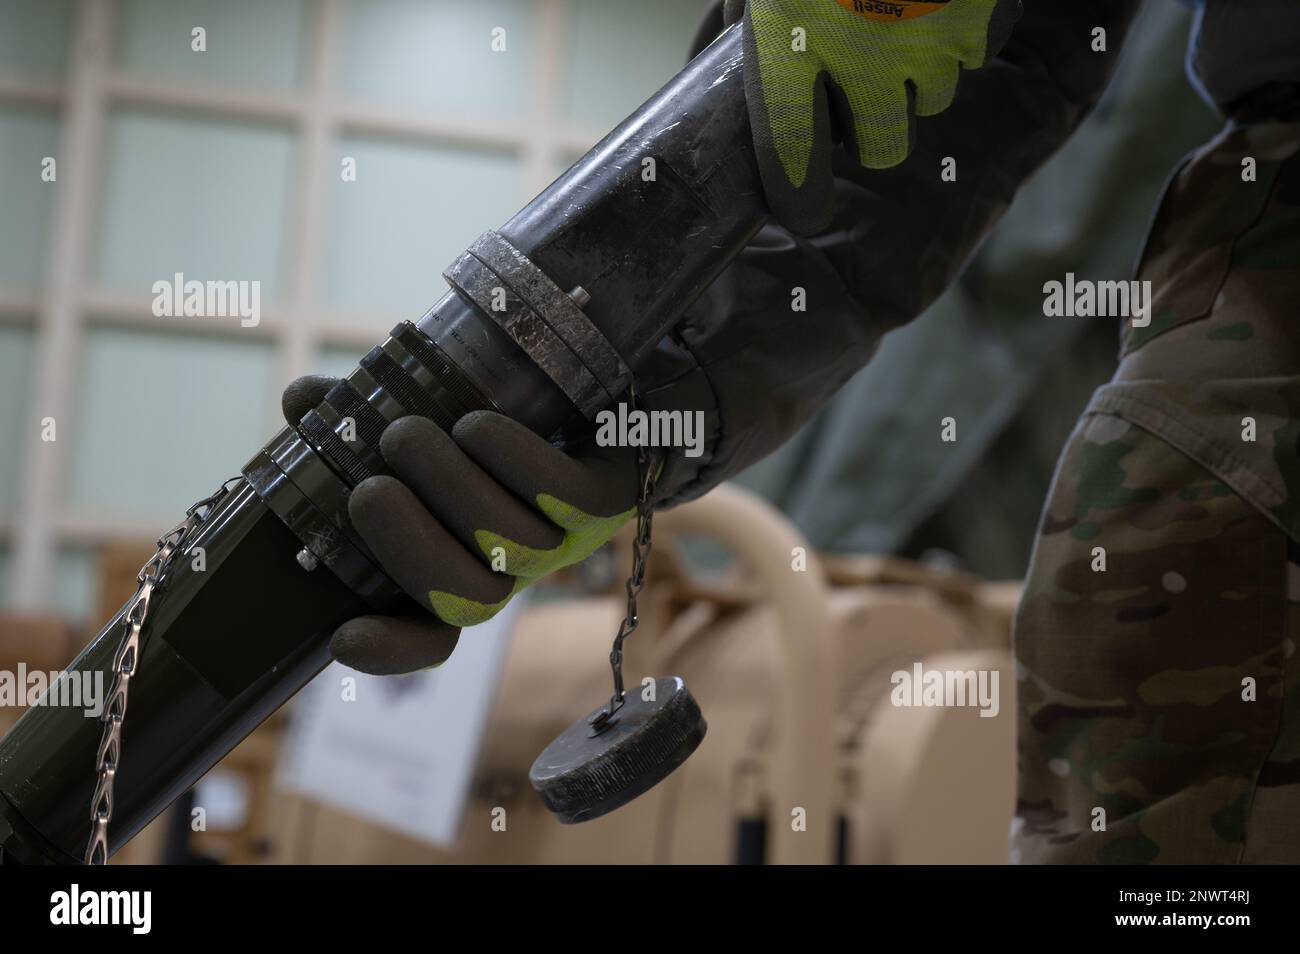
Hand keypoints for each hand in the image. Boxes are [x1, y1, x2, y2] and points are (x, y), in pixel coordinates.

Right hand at [281, 375, 639, 673]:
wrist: (616, 397)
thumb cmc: (504, 420)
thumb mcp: (425, 422)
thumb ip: (359, 418)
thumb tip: (301, 402)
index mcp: (467, 565)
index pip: (435, 636)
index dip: (393, 650)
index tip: (341, 639)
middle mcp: (516, 566)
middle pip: (470, 599)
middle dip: (409, 550)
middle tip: (368, 490)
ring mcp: (568, 537)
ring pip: (512, 546)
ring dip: (452, 491)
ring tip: (405, 434)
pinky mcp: (610, 497)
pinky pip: (565, 497)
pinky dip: (513, 461)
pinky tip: (475, 426)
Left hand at [728, 0, 1020, 233]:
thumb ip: (739, 13)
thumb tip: (714, 48)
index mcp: (794, 47)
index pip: (794, 158)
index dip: (798, 195)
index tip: (802, 208)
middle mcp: (867, 60)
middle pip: (880, 145)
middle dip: (870, 127)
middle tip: (856, 81)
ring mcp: (933, 40)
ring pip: (931, 98)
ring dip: (914, 75)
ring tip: (895, 21)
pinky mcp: (985, 12)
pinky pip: (978, 50)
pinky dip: (962, 32)